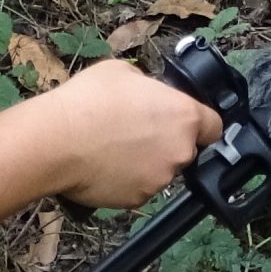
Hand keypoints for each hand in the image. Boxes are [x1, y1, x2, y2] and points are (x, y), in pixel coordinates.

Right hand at [35, 61, 224, 209]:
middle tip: (134, 130)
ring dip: (145, 162)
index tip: (181, 122)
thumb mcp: (123, 72)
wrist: (57, 141)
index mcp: (184, 115)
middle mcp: (180, 150)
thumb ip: (147, 86)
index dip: (199, 124)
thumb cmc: (89, 100)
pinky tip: (104, 165)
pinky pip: (139, 188)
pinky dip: (126, 180)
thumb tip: (147, 94)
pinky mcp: (138, 199)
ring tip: (113, 148)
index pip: (214, 126)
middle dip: (165, 142)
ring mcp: (160, 179)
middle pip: (185, 149)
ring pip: (160, 170)